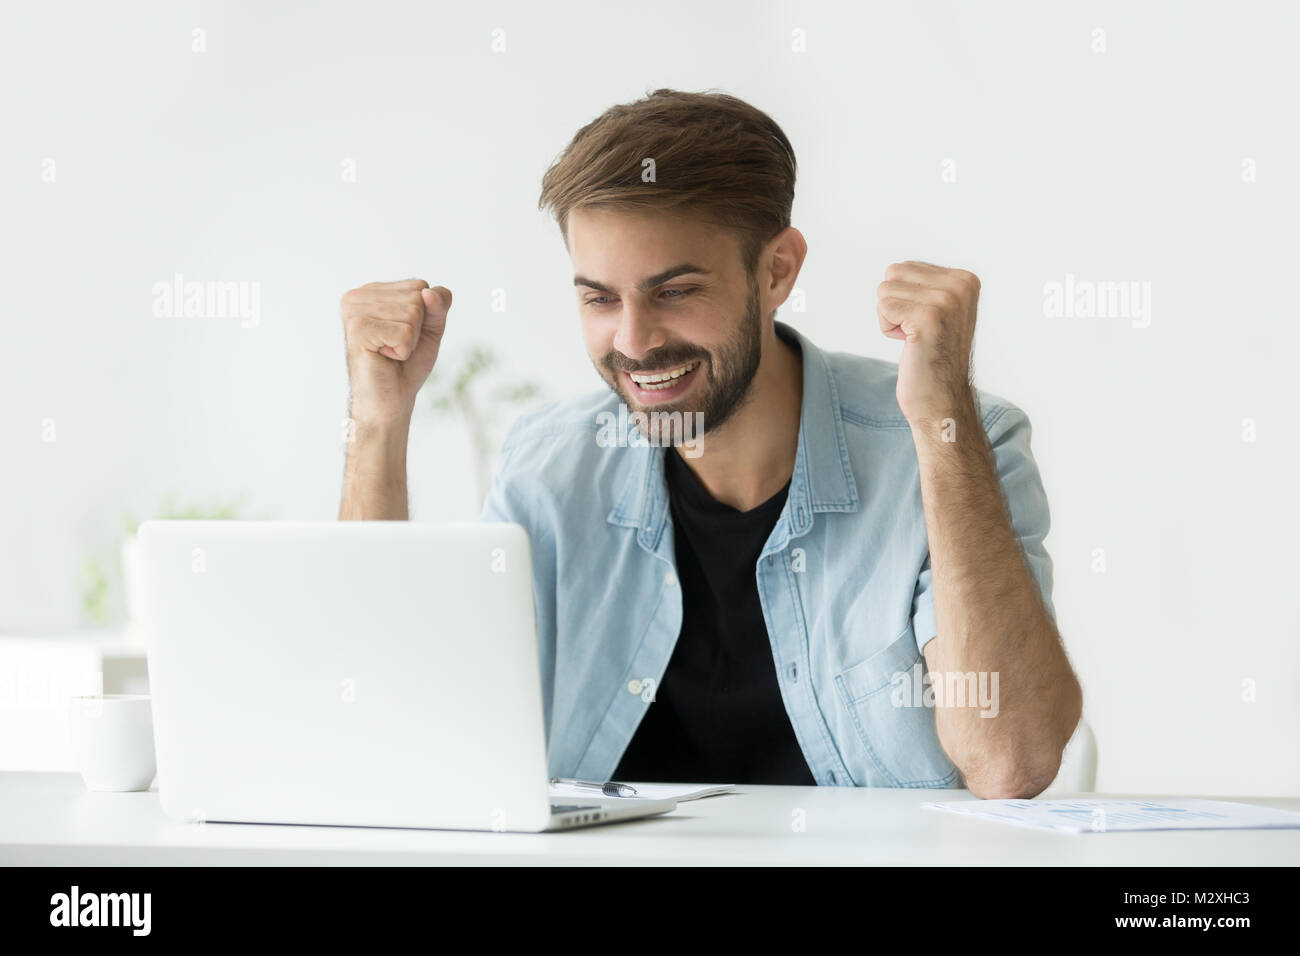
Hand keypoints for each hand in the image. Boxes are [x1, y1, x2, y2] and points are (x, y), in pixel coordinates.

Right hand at [341, 279, 451, 425]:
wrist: (390, 400)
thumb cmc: (407, 365)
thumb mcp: (430, 328)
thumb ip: (438, 304)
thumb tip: (429, 292)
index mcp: (372, 291)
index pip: (420, 286)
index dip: (424, 317)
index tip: (403, 335)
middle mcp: (358, 296)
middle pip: (417, 297)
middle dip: (417, 329)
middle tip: (395, 347)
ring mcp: (355, 311)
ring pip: (412, 313)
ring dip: (409, 341)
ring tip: (388, 352)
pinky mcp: (358, 329)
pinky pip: (404, 332)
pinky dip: (403, 350)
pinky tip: (383, 357)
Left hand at [876, 261, 979, 423]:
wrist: (942, 400)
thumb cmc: (932, 357)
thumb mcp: (938, 310)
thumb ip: (924, 285)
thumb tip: (894, 268)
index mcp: (965, 279)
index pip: (905, 267)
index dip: (905, 299)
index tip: (926, 324)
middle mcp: (961, 285)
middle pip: (893, 274)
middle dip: (894, 305)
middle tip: (917, 332)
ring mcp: (947, 300)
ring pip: (885, 290)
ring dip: (891, 319)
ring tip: (915, 339)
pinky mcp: (928, 318)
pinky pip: (883, 308)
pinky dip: (888, 329)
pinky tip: (910, 345)